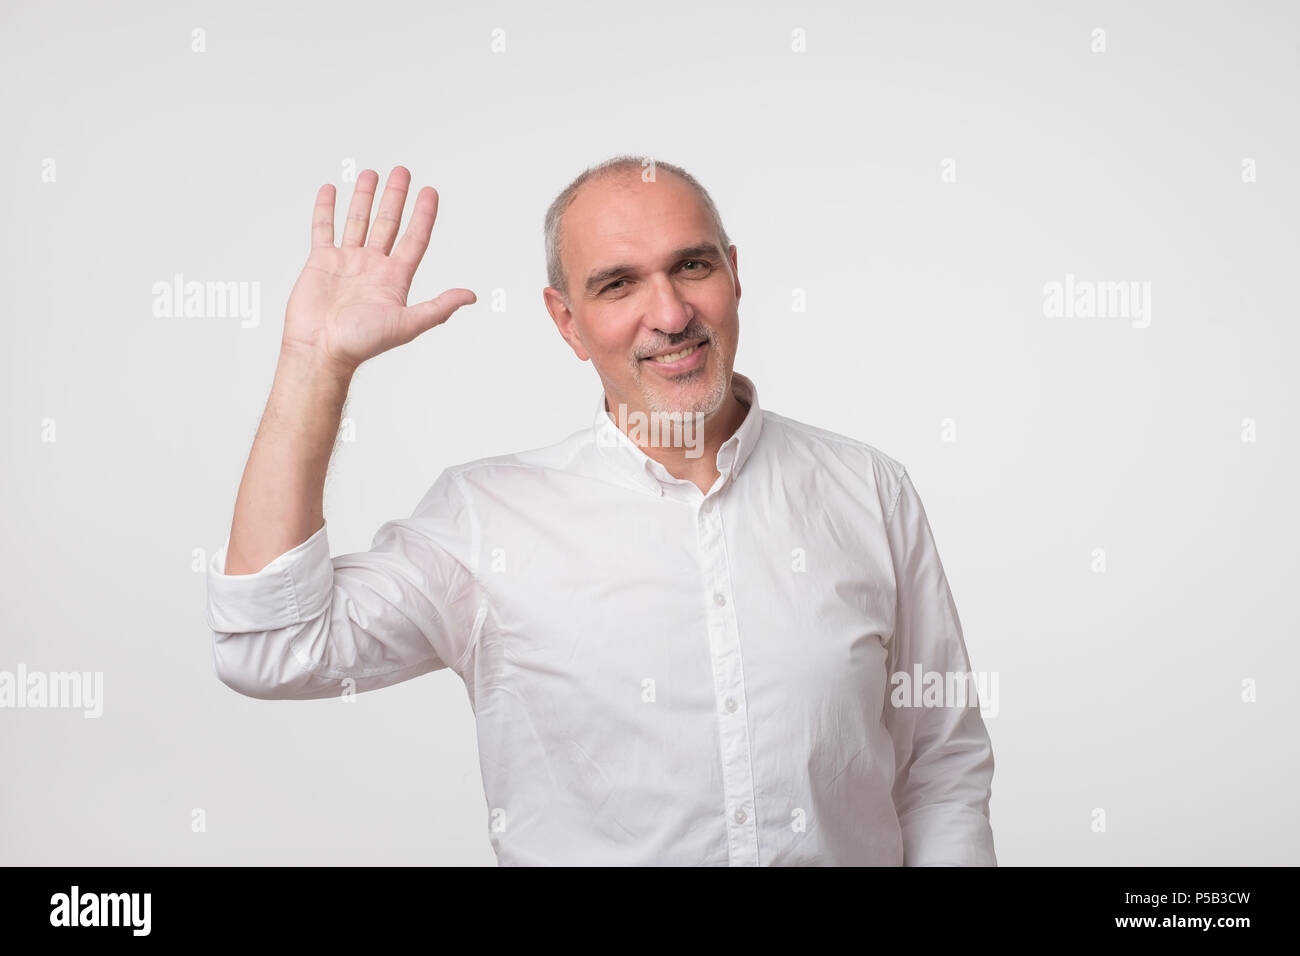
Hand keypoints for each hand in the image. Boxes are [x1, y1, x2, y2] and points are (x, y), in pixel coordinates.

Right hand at [281, 166, 475, 371]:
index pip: (414, 238)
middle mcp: (373, 266)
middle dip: (396, 197)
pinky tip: (332, 191)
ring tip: (372, 174)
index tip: (430, 191)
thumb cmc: (362, 343)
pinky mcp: (321, 262)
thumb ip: (439, 307)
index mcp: (395, 278)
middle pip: (388, 223)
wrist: (321, 350)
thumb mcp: (408, 325)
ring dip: (365, 198)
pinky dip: (326, 210)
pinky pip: (324, 229)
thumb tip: (471, 296)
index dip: (423, 215)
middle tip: (403, 171)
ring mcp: (347, 262)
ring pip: (358, 221)